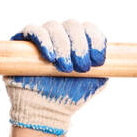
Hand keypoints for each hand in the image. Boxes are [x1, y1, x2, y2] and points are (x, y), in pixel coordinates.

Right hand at [4, 19, 108, 136]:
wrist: (46, 111)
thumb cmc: (71, 95)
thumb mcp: (94, 82)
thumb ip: (104, 68)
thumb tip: (113, 56)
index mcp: (80, 42)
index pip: (90, 29)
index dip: (96, 40)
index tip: (98, 60)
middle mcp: (62, 36)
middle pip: (73, 25)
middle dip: (80, 46)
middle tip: (81, 67)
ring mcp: (43, 37)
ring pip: (54, 27)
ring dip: (63, 47)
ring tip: (65, 67)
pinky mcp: (23, 42)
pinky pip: (33, 31)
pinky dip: (43, 41)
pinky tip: (50, 57)